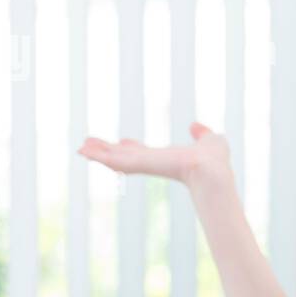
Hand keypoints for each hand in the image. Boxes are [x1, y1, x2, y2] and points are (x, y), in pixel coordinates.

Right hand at [78, 122, 230, 191]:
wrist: (211, 169)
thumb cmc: (214, 159)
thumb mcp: (208, 140)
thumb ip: (201, 134)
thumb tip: (196, 127)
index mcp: (167, 158)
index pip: (145, 153)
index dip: (133, 147)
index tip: (123, 141)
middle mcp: (153, 162)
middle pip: (125, 156)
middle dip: (108, 150)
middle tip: (89, 146)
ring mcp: (144, 165)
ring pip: (115, 159)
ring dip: (98, 153)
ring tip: (80, 148)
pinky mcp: (138, 164)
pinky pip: (113, 160)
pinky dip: (98, 156)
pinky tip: (84, 152)